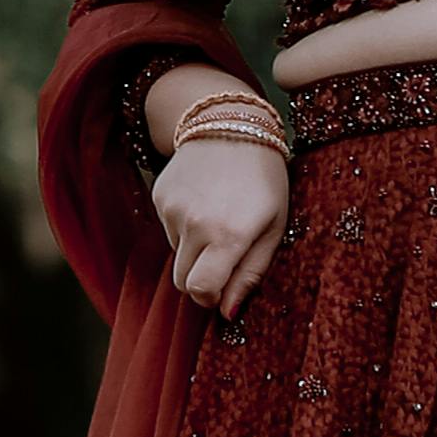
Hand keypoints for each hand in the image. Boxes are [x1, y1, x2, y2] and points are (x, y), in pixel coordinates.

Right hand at [147, 79, 291, 317]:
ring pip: (177, 254)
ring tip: (220, 217)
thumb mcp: (275, 225)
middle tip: (224, 257)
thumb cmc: (265, 178)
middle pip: (182, 281)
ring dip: (195, 249)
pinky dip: (185, 224)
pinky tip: (205, 200)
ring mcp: (173, 209)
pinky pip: (169, 228)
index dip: (210, 298)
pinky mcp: (160, 196)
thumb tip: (228, 314)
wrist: (232, 122)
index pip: (200, 291)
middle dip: (201, 279)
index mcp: (230, 235)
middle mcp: (196, 224)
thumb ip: (251, 273)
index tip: (222, 290)